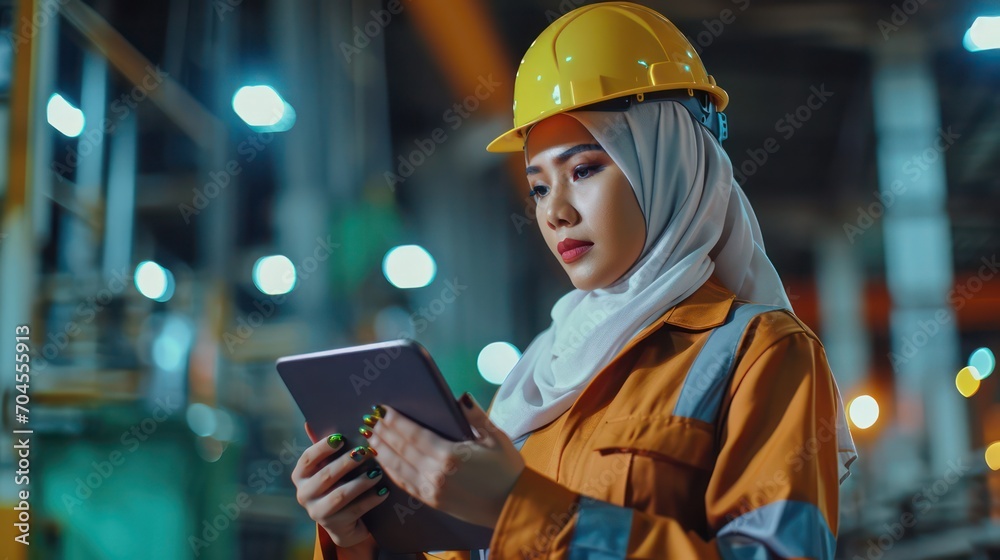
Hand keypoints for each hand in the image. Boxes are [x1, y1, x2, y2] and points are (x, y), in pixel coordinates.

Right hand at [291, 422, 389, 550]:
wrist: (344, 522)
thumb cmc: (338, 484)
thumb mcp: (330, 465)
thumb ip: (324, 447)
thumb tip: (310, 421)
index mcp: (300, 475)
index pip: (307, 458)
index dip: (323, 448)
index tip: (341, 438)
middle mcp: (303, 494)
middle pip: (326, 476)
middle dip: (347, 463)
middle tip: (367, 452)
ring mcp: (316, 513)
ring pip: (340, 494)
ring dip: (361, 482)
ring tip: (378, 473)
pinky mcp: (334, 525)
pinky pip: (355, 510)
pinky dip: (371, 499)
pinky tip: (384, 491)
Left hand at [365, 393, 525, 528]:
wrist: (512, 506)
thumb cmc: (507, 470)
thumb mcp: (496, 438)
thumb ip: (475, 417)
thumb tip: (460, 398)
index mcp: (450, 454)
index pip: (414, 434)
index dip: (396, 421)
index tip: (383, 410)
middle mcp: (435, 473)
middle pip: (402, 449)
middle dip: (384, 433)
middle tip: (370, 420)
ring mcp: (431, 489)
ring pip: (398, 467)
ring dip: (383, 451)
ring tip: (371, 438)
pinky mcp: (432, 501)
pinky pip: (405, 484)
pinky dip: (391, 471)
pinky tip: (385, 462)